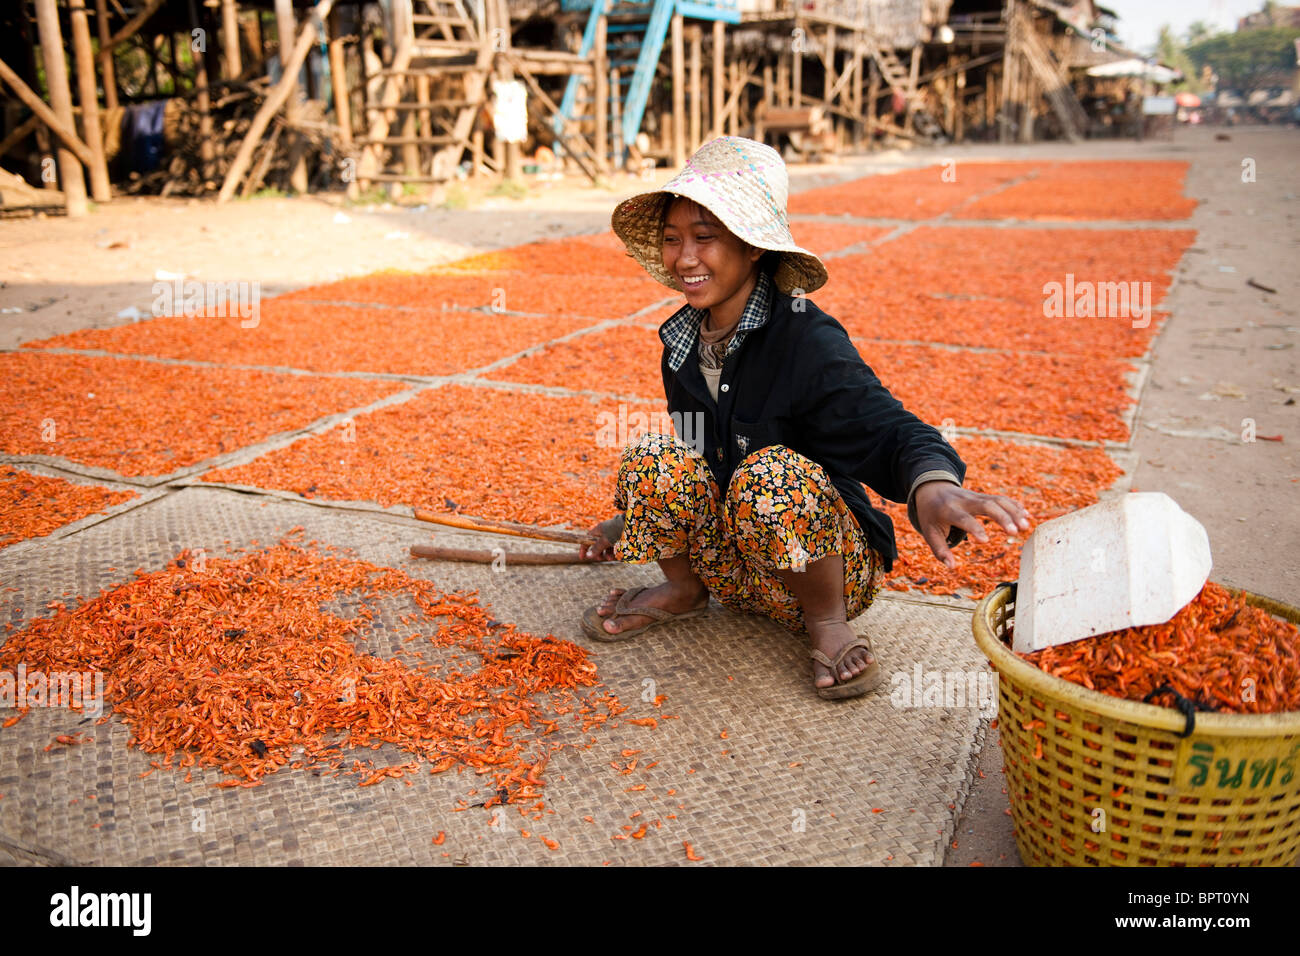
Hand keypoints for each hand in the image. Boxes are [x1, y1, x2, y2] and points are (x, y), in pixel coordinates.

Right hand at [578, 519, 617, 561]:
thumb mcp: (605, 541)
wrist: (632, 524)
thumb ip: (597, 548)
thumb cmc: (616, 531)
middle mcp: (603, 531)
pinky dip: (613, 551)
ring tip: (610, 559)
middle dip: (598, 553)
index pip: (587, 540)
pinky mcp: (618, 537)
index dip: (584, 548)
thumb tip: (588, 556)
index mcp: (598, 530)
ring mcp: (611, 534)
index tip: (582, 557)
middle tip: (600, 559)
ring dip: (607, 553)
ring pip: (606, 546)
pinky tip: (616, 556)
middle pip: (597, 544)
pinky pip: (613, 546)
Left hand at [913, 481, 1030, 569]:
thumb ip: (939, 550)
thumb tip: (952, 567)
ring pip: (997, 500)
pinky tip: (1027, 515)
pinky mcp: (984, 496)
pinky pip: (1001, 498)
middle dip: (1002, 517)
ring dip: (1013, 511)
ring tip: (1026, 527)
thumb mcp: (928, 532)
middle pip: (986, 505)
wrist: (932, 488)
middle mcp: (964, 501)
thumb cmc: (931, 515)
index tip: (985, 541)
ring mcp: (976, 496)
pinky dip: (1014, 506)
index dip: (974, 528)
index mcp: (948, 510)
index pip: (963, 518)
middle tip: (1015, 532)